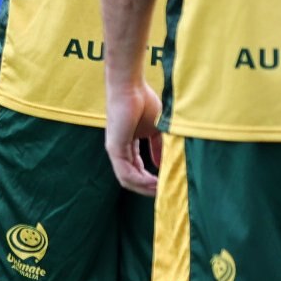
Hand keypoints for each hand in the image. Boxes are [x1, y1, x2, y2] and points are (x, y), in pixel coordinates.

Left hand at [105, 77, 162, 195]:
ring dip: (145, 188)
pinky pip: (126, 172)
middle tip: (165, 193)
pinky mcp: (114, 148)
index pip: (137, 170)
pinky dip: (140, 181)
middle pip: (132, 178)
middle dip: (148, 188)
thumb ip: (158, 147)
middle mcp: (119, 151)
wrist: (131, 87)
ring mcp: (115, 150)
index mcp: (128, 146)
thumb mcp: (156, 129)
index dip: (150, 180)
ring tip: (161, 190)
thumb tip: (162, 165)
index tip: (166, 184)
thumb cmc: (143, 101)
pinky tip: (154, 183)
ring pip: (128, 179)